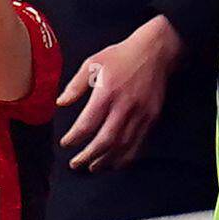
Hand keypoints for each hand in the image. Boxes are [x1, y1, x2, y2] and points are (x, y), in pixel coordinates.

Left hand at [56, 15, 183, 170]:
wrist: (156, 52)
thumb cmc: (122, 56)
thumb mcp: (93, 63)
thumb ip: (76, 85)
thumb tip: (61, 102)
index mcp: (107, 93)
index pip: (87, 124)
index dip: (74, 138)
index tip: (66, 143)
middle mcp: (125, 107)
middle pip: (105, 141)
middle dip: (88, 156)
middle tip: (76, 164)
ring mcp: (141, 114)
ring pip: (123, 146)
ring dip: (107, 161)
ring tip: (94, 167)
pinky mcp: (152, 117)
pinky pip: (139, 143)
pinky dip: (127, 156)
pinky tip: (116, 161)